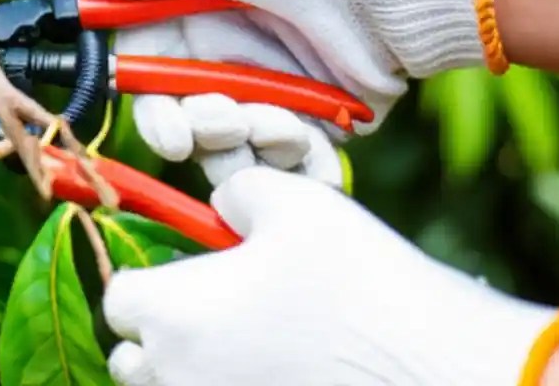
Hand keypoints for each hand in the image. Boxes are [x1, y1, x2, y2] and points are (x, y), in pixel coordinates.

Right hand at [66, 0, 487, 181]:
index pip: (139, 66)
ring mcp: (271, 88)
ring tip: (277, 124)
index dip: (136, 95)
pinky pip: (287, 162)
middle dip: (191, 129)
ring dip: (243, 143)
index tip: (148, 112)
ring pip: (229, 147)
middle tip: (212, 126)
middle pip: (180, 118)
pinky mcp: (317, 120)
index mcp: (190, 11)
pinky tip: (309, 142)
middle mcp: (225, 51)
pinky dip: (294, 163)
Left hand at [102, 167, 558, 385]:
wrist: (437, 368)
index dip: (145, 278)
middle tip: (216, 310)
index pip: (121, 298)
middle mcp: (177, 376)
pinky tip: (276, 372)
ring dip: (192, 368)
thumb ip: (236, 191)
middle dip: (161, 334)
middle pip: (135, 359)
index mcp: (173, 313)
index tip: (181, 270)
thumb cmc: (361, 282)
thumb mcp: (293, 203)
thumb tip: (222, 205)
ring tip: (249, 344)